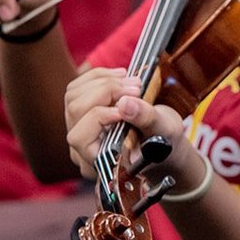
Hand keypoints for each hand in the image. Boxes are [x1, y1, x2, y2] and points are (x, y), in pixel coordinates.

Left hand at [62, 67, 194, 183]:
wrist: (163, 139)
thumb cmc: (165, 142)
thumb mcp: (165, 131)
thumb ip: (146, 119)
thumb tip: (125, 103)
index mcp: (100, 162)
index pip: (80, 138)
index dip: (99, 116)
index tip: (129, 104)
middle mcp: (82, 149)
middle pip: (76, 111)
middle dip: (106, 91)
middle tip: (137, 86)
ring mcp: (79, 130)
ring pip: (73, 96)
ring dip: (102, 81)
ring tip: (131, 80)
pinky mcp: (81, 114)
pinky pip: (77, 88)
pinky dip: (98, 76)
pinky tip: (120, 76)